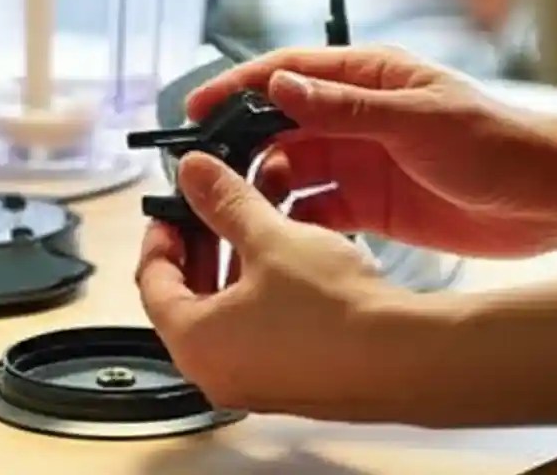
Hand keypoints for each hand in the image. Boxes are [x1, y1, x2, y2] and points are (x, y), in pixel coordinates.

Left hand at [136, 151, 434, 420]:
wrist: (405, 358)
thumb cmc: (332, 310)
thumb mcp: (270, 238)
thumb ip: (225, 202)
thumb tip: (194, 172)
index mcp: (194, 342)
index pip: (152, 281)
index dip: (160, 234)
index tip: (173, 206)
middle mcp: (217, 372)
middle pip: (187, 298)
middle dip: (202, 244)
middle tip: (214, 207)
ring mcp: (257, 383)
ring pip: (229, 311)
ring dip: (238, 262)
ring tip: (259, 218)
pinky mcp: (294, 383)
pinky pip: (262, 329)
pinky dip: (265, 289)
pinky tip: (292, 254)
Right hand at [188, 46, 556, 256]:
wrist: (551, 199)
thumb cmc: (498, 144)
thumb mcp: (417, 120)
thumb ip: (345, 107)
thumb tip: (281, 87)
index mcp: (369, 78)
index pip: (287, 73)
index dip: (238, 87)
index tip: (197, 108)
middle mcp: (357, 118)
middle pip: (281, 124)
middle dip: (241, 143)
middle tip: (205, 168)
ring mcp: (361, 162)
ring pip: (293, 170)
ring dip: (266, 184)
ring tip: (241, 205)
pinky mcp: (370, 207)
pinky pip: (317, 211)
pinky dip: (294, 221)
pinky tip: (278, 233)